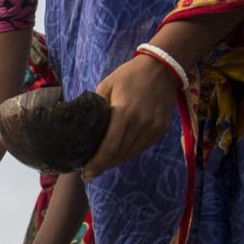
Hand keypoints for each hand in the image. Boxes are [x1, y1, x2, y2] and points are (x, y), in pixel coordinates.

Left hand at [82, 54, 178, 181]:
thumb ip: (95, 108)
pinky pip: (141, 147)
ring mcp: (154, 128)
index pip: (109, 147)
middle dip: (103, 166)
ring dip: (115, 161)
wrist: (162, 68)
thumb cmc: (128, 75)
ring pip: (131, 153)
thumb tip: (81, 128)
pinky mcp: (162, 129)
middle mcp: (142, 123)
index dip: (97, 164)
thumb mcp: (106, 86)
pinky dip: (128, 152)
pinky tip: (117, 153)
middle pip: (119, 154)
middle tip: (88, 172)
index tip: (85, 175)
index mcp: (124, 112)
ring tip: (101, 164)